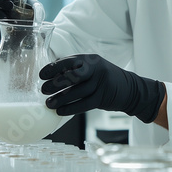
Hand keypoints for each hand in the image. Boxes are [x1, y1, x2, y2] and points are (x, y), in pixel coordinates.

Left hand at [40, 54, 165, 122]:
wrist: (129, 89)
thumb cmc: (103, 79)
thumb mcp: (92, 69)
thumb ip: (74, 70)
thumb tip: (50, 75)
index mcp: (89, 59)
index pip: (68, 61)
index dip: (53, 68)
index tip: (41, 75)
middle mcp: (96, 69)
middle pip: (73, 76)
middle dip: (56, 83)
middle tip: (43, 90)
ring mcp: (101, 83)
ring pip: (77, 92)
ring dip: (61, 98)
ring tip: (48, 104)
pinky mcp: (104, 98)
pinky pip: (84, 104)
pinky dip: (70, 108)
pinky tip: (60, 111)